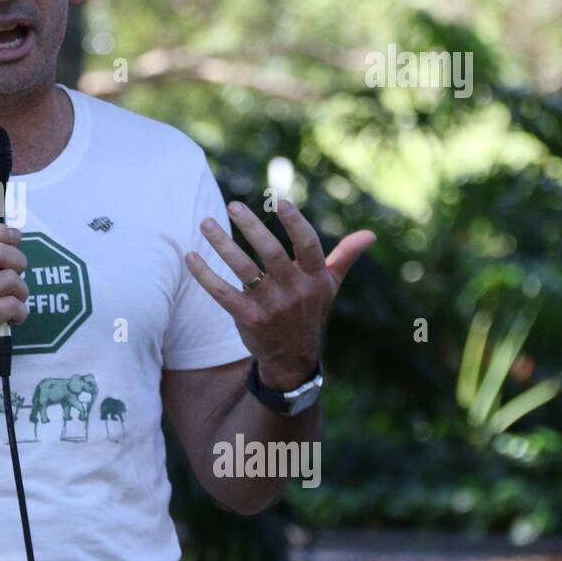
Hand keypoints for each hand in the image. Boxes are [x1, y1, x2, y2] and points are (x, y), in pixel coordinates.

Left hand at [185, 199, 375, 389]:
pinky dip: (205, 274)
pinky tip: (190, 257)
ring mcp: (271, 306)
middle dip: (252, 228)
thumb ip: (345, 257)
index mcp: (314, 278)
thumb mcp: (330, 286)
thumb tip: (371, 235)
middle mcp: (294, 291)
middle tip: (233, 206)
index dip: (295, 223)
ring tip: (205, 223)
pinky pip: (222, 293)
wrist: (294, 359)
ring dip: (222, 245)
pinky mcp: (248, 319)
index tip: (280, 201)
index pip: (307, 246)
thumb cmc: (309, 312)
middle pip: (271, 253)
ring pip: (244, 270)